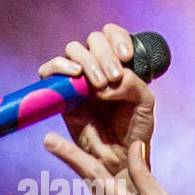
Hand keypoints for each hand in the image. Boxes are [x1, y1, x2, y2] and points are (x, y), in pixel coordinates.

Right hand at [38, 23, 155, 183]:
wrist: (120, 159)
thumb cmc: (135, 131)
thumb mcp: (144, 103)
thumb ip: (133, 83)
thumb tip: (110, 79)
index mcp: (119, 64)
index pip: (112, 35)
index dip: (118, 38)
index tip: (127, 56)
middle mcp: (97, 67)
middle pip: (93, 40)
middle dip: (104, 54)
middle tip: (112, 77)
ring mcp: (77, 79)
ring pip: (74, 50)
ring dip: (88, 61)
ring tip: (98, 85)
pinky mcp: (59, 93)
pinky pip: (50, 70)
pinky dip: (60, 66)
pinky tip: (76, 74)